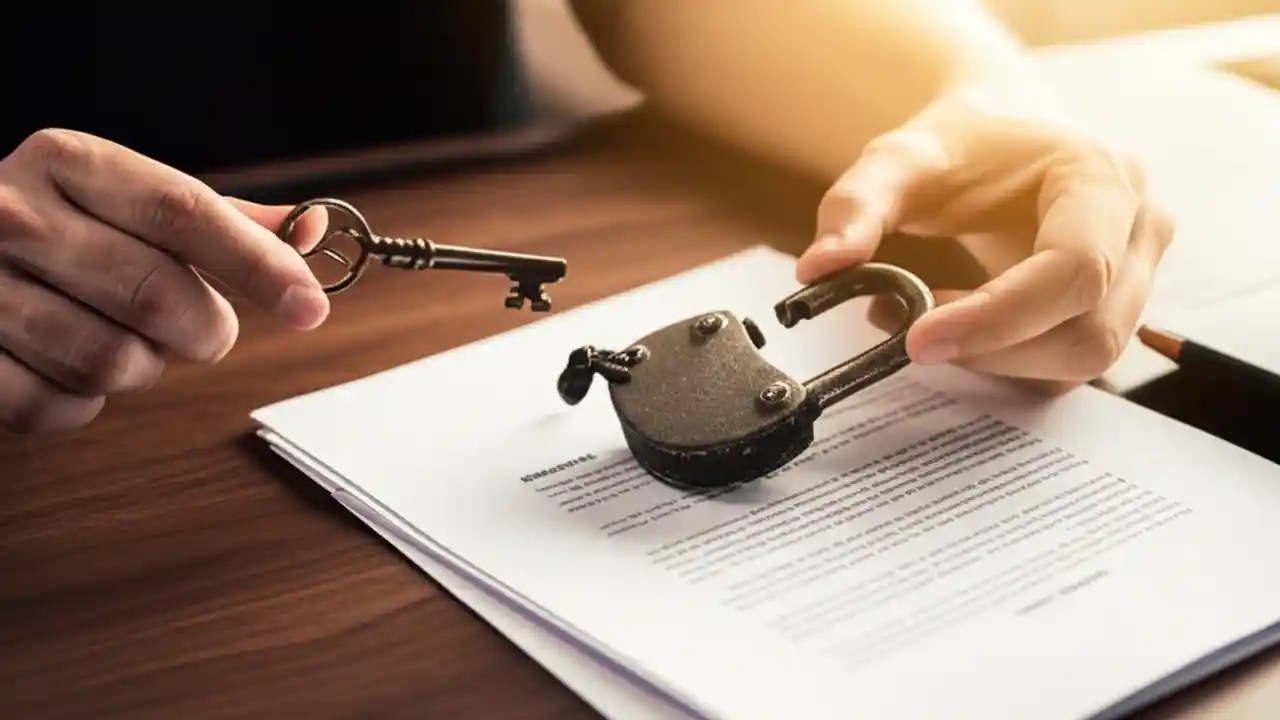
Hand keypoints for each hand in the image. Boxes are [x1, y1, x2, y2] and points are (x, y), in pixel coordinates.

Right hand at [0, 129, 329, 432]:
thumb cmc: (58, 232)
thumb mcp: (127, 203)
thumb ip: (220, 221)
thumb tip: (312, 228)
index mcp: (67, 162)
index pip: (183, 211)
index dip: (258, 264)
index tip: (310, 306)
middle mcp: (12, 213)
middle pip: (157, 295)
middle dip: (205, 329)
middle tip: (200, 327)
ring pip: (111, 361)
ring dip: (141, 367)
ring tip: (119, 337)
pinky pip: (56, 406)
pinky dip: (82, 401)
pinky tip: (68, 365)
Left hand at [797, 82, 1174, 392]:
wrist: (1006, 131)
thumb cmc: (963, 142)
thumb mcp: (900, 156)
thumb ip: (857, 206)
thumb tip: (816, 270)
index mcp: (1102, 176)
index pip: (1076, 270)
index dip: (1001, 318)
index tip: (919, 339)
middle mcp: (1139, 226)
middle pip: (1088, 331)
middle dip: (993, 349)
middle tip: (909, 335)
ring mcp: (1139, 273)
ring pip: (1083, 359)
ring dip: (997, 361)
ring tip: (925, 324)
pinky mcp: (1116, 309)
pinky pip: (1068, 365)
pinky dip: (1007, 364)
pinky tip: (957, 334)